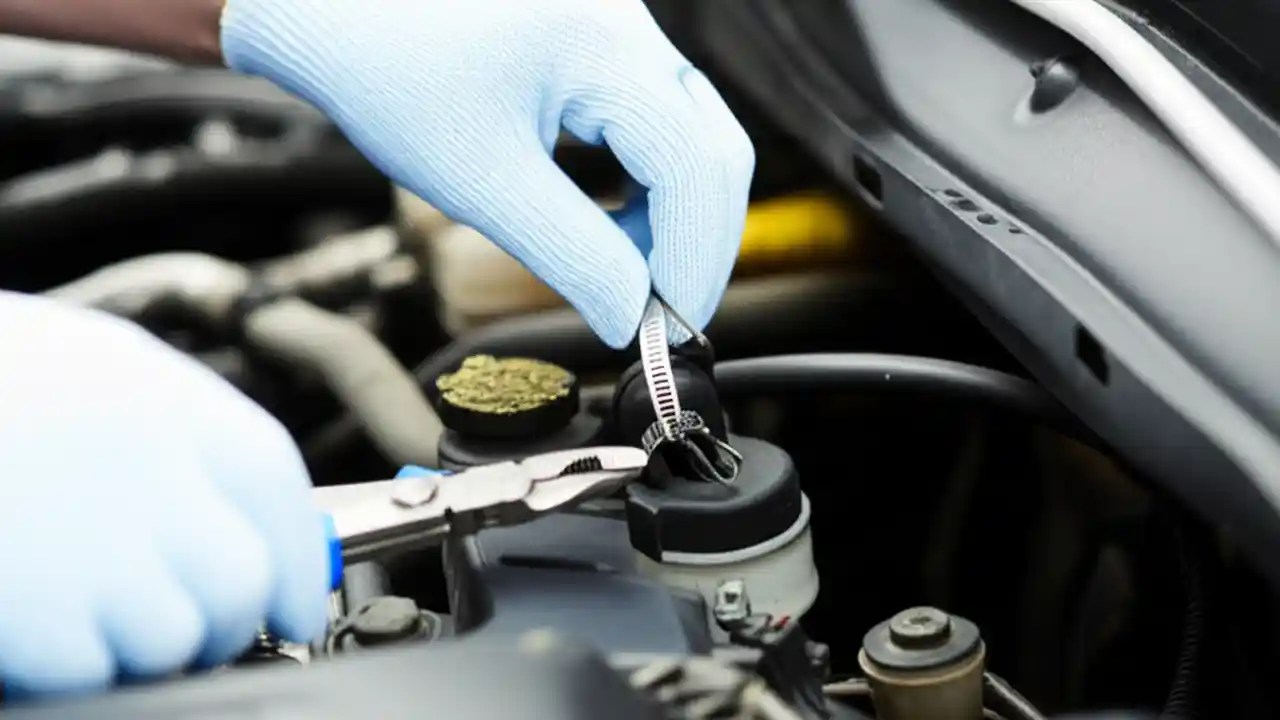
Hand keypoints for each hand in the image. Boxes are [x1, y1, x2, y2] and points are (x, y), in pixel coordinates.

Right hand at [0, 293, 327, 697]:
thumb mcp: (103, 371)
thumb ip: (185, 437)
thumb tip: (252, 525)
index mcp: (160, 400)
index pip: (274, 487)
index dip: (295, 561)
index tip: (295, 602)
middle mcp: (137, 468)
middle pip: (240, 579)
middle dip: (231, 617)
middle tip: (200, 625)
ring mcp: (81, 543)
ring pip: (175, 637)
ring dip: (153, 645)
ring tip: (101, 615)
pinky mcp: (30, 612)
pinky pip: (92, 670)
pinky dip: (79, 664)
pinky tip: (42, 625)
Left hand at [220, 0, 754, 347]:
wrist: (330, 9)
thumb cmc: (381, 68)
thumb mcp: (479, 181)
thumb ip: (570, 255)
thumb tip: (631, 317)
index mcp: (603, 46)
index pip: (696, 167)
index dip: (693, 258)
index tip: (668, 325)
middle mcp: (627, 24)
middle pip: (714, 151)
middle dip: (695, 244)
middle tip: (661, 313)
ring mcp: (619, 27)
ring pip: (694, 138)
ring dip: (674, 218)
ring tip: (626, 273)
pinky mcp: (602, 43)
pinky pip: (660, 121)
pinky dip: (650, 186)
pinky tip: (614, 225)